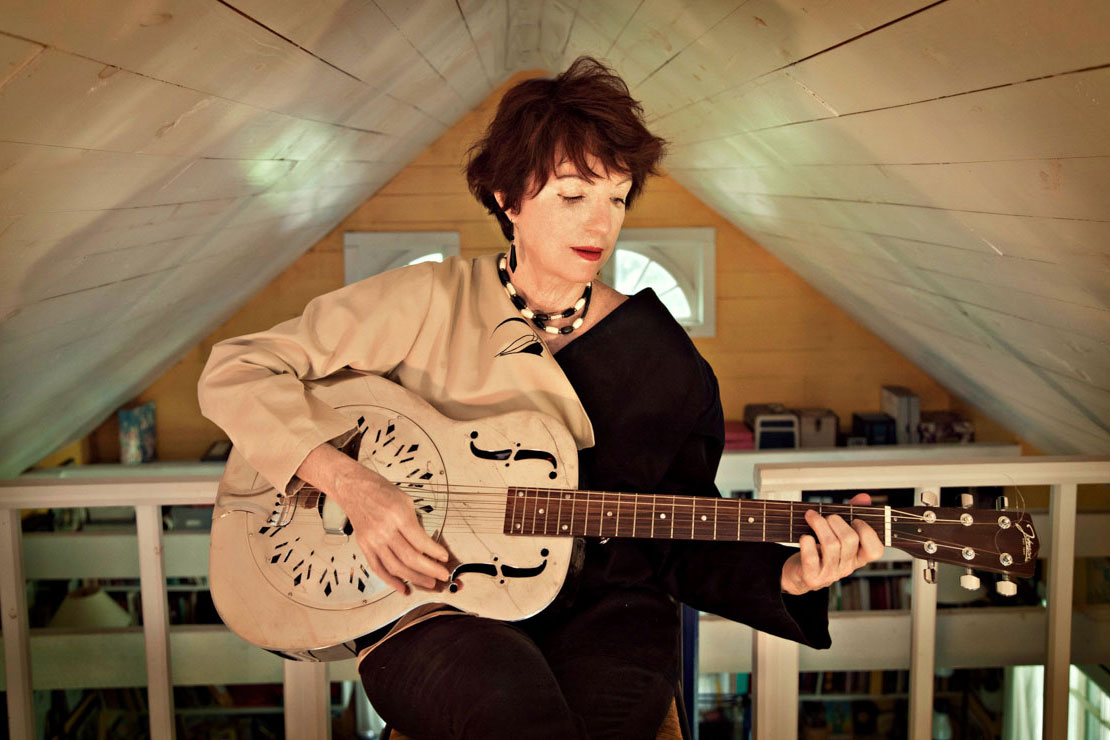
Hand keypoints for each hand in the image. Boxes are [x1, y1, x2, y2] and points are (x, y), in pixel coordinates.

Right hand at [298, 444, 450, 595]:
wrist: (354, 488)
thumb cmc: (380, 491)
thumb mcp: (406, 500)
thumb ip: (416, 523)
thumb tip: (428, 545)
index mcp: (398, 515)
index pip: (420, 541)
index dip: (435, 552)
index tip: (444, 558)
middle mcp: (384, 530)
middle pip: (409, 558)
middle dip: (429, 570)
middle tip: (442, 575)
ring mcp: (373, 540)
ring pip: (395, 567)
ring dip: (414, 579)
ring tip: (429, 583)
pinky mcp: (364, 547)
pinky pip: (378, 569)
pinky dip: (391, 582)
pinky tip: (403, 588)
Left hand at [780, 493, 884, 594]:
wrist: (799, 574)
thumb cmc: (821, 550)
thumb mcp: (838, 534)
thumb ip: (852, 514)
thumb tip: (864, 498)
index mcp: (858, 558)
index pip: (875, 550)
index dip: (867, 532)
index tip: (855, 520)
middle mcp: (847, 567)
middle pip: (849, 540)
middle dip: (836, 521)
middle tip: (827, 517)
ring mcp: (830, 574)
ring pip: (830, 545)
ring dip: (819, 525)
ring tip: (811, 517)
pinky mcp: (812, 577)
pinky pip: (811, 557)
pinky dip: (807, 542)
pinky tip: (805, 537)